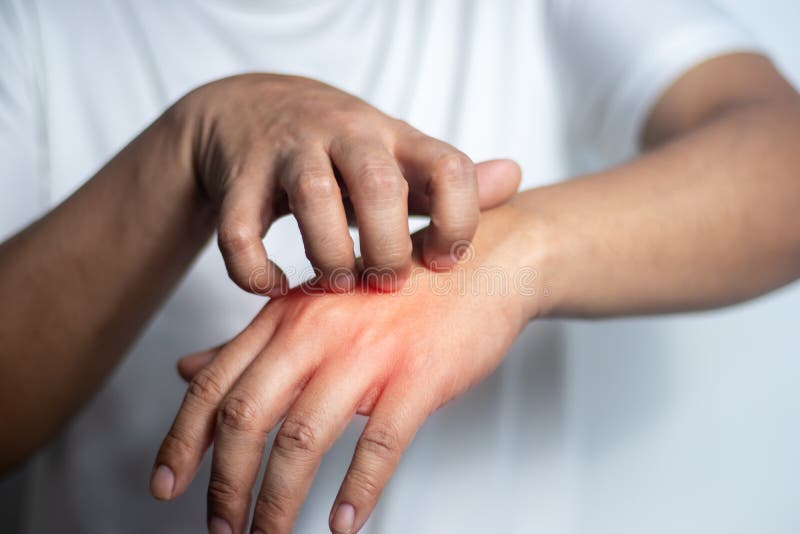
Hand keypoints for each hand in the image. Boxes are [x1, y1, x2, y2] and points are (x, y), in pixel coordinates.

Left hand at [150, 197, 542, 533]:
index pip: (216, 384)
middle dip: (226, 484)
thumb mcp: (316, 304)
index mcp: (288, 314)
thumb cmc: (400, 288)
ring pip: (303, 438)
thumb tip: (187, 370)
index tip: (165, 487)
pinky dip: (358, 491)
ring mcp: (369, 351)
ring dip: (278, 501)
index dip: (182, 440)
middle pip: (248, 416)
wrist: (484, 260)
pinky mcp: (419, 374)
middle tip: (220, 530)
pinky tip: (344, 523)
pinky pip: (379, 444)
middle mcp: (317, 330)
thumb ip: (252, 342)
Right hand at [163, 74, 518, 292]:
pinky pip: (240, 232)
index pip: (449, 167)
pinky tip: (277, 288)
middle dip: (389, 249)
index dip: (458, 222)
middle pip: (379, 185)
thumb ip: (449, 176)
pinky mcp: (238, 177)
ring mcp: (288, 151)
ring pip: (313, 201)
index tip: (442, 261)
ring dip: (331, 258)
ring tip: (339, 285)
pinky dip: (256, 273)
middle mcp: (344, 134)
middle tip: (386, 284)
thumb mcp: (397, 153)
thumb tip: (514, 177)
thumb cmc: (339, 146)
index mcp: (394, 136)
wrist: (249, 107)